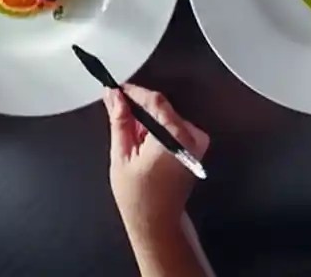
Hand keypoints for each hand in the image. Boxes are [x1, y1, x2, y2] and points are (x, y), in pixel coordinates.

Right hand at [104, 85, 208, 237]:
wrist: (157, 222)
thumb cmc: (140, 197)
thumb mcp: (121, 155)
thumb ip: (119, 120)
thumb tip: (114, 96)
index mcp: (174, 138)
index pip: (155, 100)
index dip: (134, 92)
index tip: (118, 90)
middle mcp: (191, 137)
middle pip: (161, 108)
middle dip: (138, 109)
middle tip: (117, 113)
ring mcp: (196, 142)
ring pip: (166, 116)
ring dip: (147, 121)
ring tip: (131, 141)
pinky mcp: (196, 147)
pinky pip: (174, 127)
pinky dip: (157, 130)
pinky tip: (143, 145)